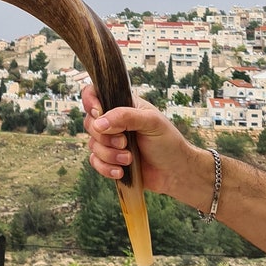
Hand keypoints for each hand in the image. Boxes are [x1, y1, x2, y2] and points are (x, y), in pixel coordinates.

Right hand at [81, 84, 211, 207]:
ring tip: (129, 159)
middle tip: (125, 142)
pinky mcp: (109, 160)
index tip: (98, 113)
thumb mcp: (151, 122)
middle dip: (106, 137)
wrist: (175, 172)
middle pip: (90, 123)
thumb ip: (125, 117)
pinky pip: (94, 162)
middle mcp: (113, 122)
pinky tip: (121, 171)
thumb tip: (98, 122)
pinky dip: (106, 168)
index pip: (95, 93)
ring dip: (110, 155)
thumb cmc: (168, 142)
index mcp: (122, 106)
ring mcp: (110, 141)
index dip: (90, 101)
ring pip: (92, 145)